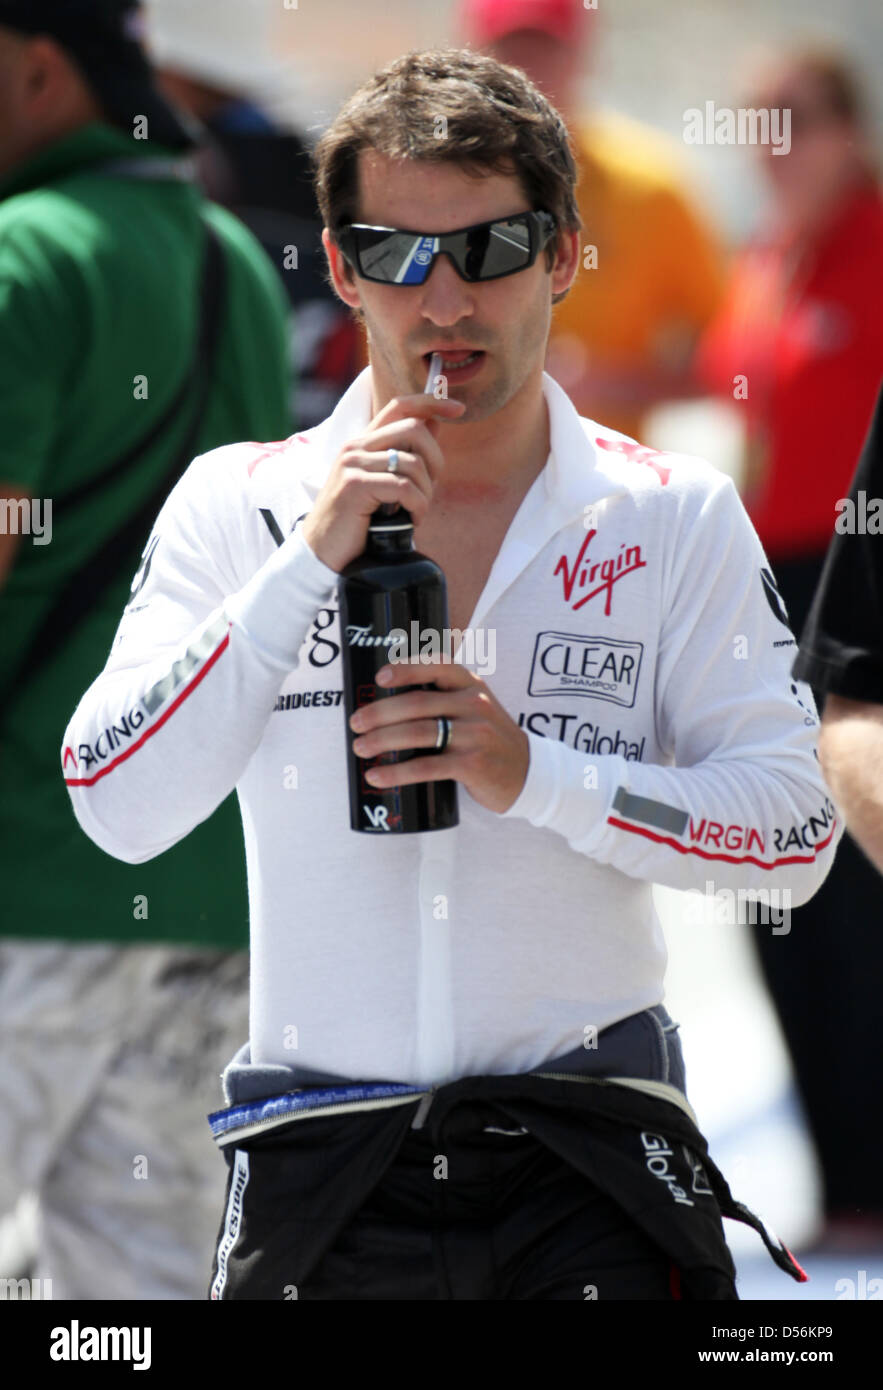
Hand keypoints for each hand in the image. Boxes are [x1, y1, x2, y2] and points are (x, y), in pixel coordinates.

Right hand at [300, 391, 465, 572]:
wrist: (322, 551)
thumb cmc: (356, 521)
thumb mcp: (382, 482)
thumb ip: (405, 454)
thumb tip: (434, 424)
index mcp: (363, 442)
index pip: (400, 405)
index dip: (431, 402)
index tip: (458, 409)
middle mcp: (356, 446)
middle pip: (413, 428)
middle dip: (435, 459)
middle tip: (431, 488)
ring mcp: (353, 464)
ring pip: (413, 463)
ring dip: (426, 492)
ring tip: (417, 511)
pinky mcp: (355, 485)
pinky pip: (404, 487)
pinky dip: (417, 506)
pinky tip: (412, 521)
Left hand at [348, 656, 529, 814]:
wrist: (527, 772)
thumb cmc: (487, 739)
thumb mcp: (474, 707)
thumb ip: (443, 698)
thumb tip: (384, 702)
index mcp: (471, 685)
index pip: (437, 665)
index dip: (406, 668)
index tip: (379, 678)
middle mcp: (474, 704)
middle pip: (418, 703)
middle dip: (379, 713)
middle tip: (355, 724)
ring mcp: (475, 734)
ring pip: (419, 732)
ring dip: (382, 740)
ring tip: (360, 748)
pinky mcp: (473, 765)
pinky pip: (427, 766)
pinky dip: (397, 772)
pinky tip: (377, 776)